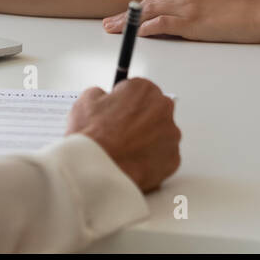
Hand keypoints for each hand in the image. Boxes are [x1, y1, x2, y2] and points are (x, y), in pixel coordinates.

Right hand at [67, 77, 179, 192]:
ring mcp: (171, 135)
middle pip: (154, 111)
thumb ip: (102, 95)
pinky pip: (163, 158)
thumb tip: (105, 99)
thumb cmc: (92, 135)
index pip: (139, 91)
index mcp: (145, 89)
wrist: (97, 169)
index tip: (118, 112)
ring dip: (147, 141)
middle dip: (140, 120)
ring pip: (161, 135)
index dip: (125, 103)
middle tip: (121, 133)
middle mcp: (163, 109)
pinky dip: (151, 161)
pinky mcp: (173, 160)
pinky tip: (134, 163)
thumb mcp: (86, 100)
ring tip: (125, 151)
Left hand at [102, 0, 259, 42]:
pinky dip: (143, 29)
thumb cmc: (254, 12)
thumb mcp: (227, 6)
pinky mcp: (193, 22)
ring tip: (111, 29)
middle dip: (128, 12)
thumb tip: (204, 20)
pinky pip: (161, 24)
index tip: (130, 11)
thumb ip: (210, 10)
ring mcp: (190, 7)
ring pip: (149, 11)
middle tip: (111, 21)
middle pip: (150, 1)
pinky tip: (132, 35)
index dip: (143, 3)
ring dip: (128, 21)